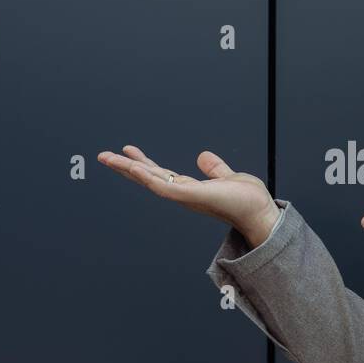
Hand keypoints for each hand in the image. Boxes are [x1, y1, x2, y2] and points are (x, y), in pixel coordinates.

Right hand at [98, 146, 279, 245]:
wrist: (260, 212)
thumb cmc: (247, 201)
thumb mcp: (227, 177)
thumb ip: (215, 169)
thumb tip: (203, 156)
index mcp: (189, 188)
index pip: (160, 174)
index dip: (143, 163)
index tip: (128, 150)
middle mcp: (183, 194)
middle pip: (148, 177)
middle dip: (125, 167)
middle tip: (103, 155)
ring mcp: (184, 196)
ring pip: (149, 181)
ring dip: (128, 169)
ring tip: (109, 158)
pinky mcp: (190, 196)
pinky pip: (163, 186)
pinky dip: (147, 177)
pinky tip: (134, 167)